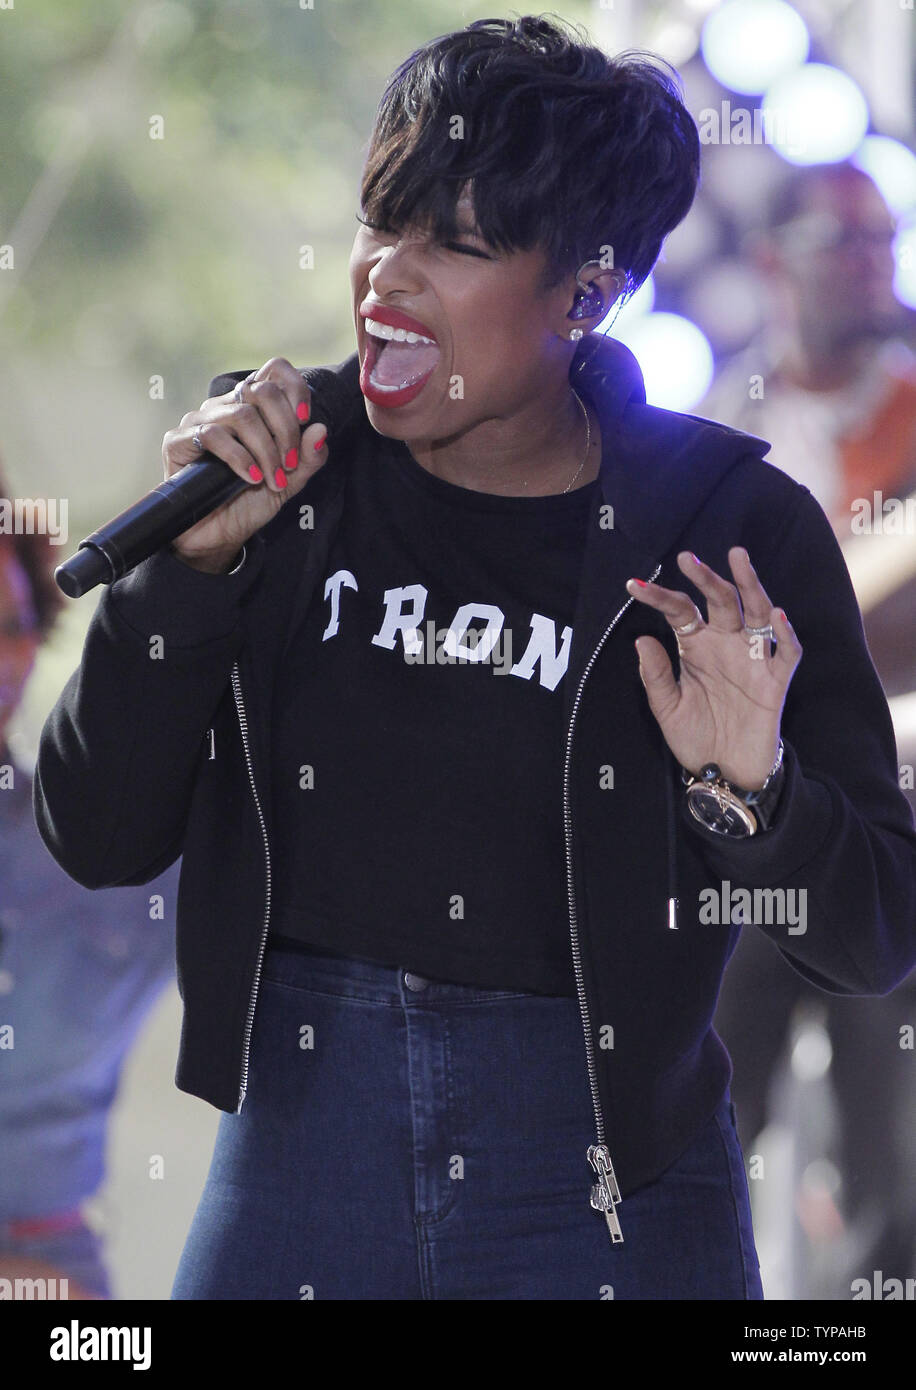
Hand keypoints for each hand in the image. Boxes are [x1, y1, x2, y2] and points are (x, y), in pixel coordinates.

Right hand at [162, 356, 329, 569]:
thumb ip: (308, 458)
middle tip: (290, 464)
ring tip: (273, 480)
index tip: (305, 420)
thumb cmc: (250, 502)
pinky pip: (214, 435)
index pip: (274, 371)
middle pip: (262, 390)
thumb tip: (320, 429)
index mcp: (252, 407)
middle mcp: (226, 407)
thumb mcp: (289, 481)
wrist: (218, 535)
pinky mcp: (178, 441)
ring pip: (242, 414)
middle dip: (285, 430)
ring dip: (266, 451)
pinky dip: (239, 458)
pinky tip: (251, 478)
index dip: (295, 389)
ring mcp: (200, 421)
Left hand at [626, 547, 801, 789]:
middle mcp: (726, 645)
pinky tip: (776, 615)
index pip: (680, 612)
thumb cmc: (696, 738)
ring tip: (738, 558)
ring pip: (756, 612)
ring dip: (750, 585)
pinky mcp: (776, 681)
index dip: (659, 597)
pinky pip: (787, 652)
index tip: (633, 585)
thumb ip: (656, 676)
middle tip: (688, 557)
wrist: (725, 773)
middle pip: (721, 601)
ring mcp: (753, 659)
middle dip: (707, 577)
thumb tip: (641, 639)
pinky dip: (785, 633)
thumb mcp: (667, 709)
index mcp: (697, 647)